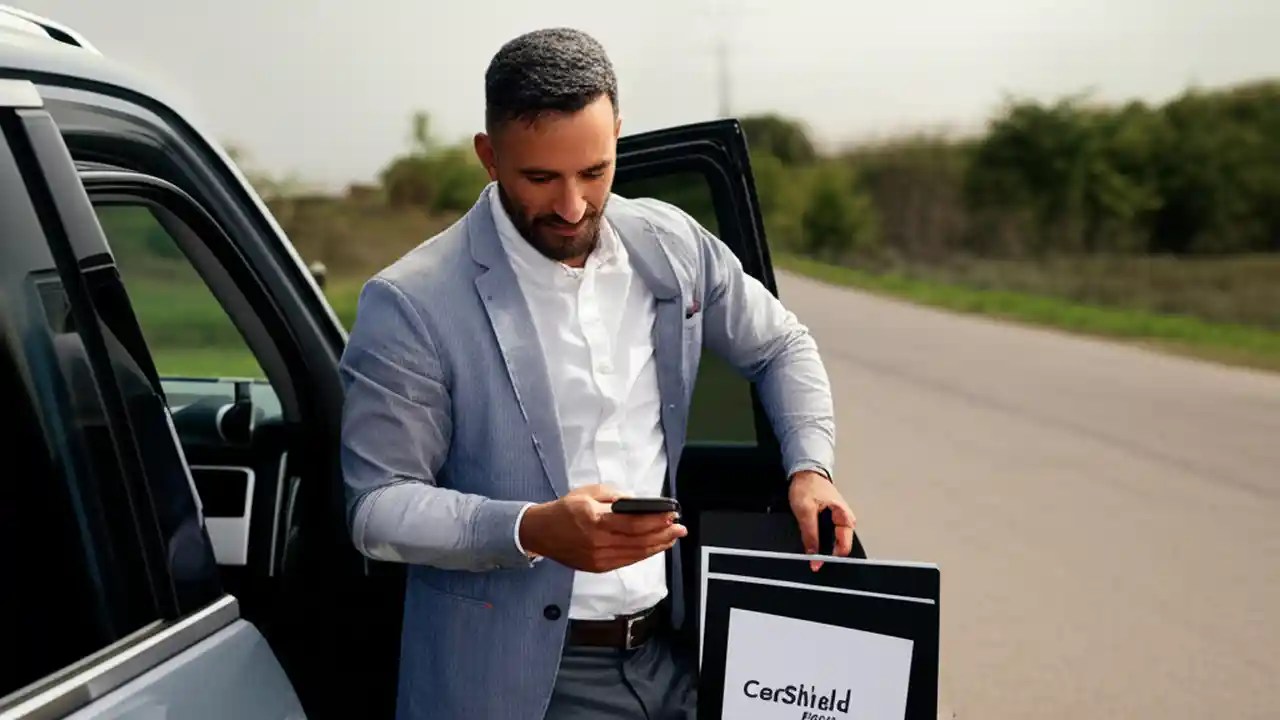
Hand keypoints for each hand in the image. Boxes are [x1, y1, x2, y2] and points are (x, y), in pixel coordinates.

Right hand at [518, 484, 686, 572]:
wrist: (541, 532)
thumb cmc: (565, 509)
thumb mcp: (588, 492)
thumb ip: (615, 497)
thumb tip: (639, 504)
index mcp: (595, 521)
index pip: (634, 523)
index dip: (656, 521)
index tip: (672, 515)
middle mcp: (598, 543)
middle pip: (639, 541)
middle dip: (663, 535)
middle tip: (680, 528)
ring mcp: (598, 558)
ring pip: (635, 554)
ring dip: (657, 546)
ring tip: (672, 538)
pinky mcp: (598, 568)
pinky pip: (626, 561)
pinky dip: (643, 554)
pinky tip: (654, 547)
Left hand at [788, 470, 855, 570]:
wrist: (805, 472)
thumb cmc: (808, 485)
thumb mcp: (805, 510)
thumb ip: (810, 533)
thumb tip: (813, 554)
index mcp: (844, 517)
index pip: (844, 546)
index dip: (831, 557)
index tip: (818, 563)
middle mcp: (845, 520)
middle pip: (839, 546)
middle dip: (826, 555)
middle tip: (812, 562)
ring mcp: (838, 521)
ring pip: (832, 542)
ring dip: (822, 549)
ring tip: (810, 555)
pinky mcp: (830, 521)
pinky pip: (827, 536)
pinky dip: (820, 542)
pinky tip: (811, 545)